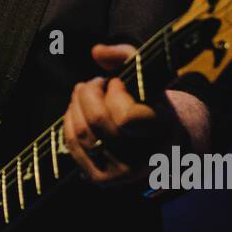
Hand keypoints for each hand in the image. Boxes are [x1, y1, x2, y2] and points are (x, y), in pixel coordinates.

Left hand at [62, 42, 182, 185]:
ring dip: (76, 104)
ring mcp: (120, 174)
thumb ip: (126, 54)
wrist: (162, 144)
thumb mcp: (149, 75)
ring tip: (85, 93)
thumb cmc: (153, 104)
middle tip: (94, 83)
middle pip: (97, 121)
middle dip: (88, 92)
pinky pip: (73, 146)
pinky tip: (78, 110)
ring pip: (82, 133)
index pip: (126, 117)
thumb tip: (97, 52)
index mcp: (160, 134)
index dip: (115, 93)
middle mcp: (142, 159)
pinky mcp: (100, 179)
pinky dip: (69, 122)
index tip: (118, 83)